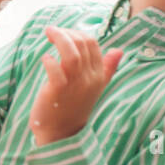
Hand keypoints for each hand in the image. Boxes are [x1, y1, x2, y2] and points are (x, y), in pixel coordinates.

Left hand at [30, 27, 122, 144]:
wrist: (61, 133)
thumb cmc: (74, 106)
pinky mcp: (57, 91)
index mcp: (98, 75)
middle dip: (66, 32)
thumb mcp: (95, 87)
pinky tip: (45, 58)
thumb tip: (119, 50)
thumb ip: (107, 68)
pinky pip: (55, 69)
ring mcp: (74, 85)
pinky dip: (49, 60)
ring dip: (59, 39)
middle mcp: (89, 79)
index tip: (63, 33)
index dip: (77, 33)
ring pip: (71, 54)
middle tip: (51, 31)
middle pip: (82, 45)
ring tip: (48, 33)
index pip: (93, 44)